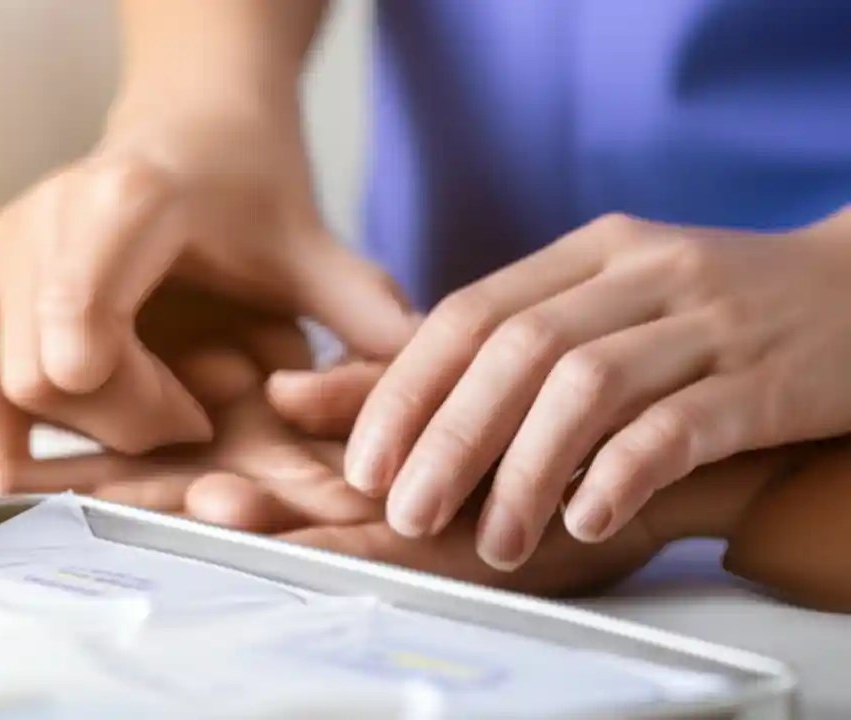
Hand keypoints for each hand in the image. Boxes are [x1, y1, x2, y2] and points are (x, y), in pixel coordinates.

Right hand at [0, 90, 412, 492]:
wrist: (187, 124)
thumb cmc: (248, 185)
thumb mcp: (309, 242)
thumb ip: (358, 308)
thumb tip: (413, 376)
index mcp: (124, 203)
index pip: (82, 325)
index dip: (131, 401)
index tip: (197, 421)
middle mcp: (45, 218)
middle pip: (43, 373)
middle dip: (114, 424)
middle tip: (184, 426)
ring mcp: (1, 244)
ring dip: (56, 429)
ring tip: (124, 430)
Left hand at [287, 209, 850, 572]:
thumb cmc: (704, 319)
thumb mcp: (602, 305)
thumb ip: (495, 341)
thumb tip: (352, 391)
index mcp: (588, 253)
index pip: (468, 313)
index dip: (403, 389)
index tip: (362, 463)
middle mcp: (641, 274)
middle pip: (517, 350)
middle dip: (448, 437)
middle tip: (404, 512)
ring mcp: (708, 320)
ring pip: (589, 387)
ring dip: (525, 471)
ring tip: (492, 544)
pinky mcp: (767, 378)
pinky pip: (680, 425)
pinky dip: (619, 473)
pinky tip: (585, 523)